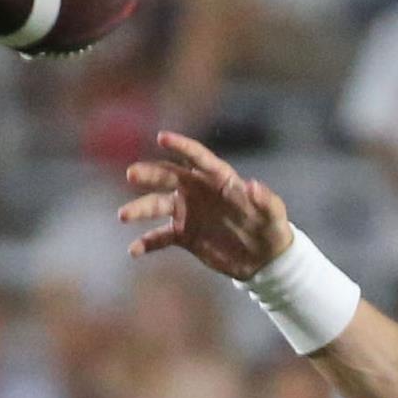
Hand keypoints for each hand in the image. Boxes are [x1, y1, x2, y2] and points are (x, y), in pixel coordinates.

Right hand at [121, 131, 295, 280]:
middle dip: (150, 174)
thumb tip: (252, 185)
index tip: (162, 137)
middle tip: (132, 174)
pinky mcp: (184, 235)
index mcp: (219, 179)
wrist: (264, 260)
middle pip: (169, 177)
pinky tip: (134, 251)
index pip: (197, 158)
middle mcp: (198, 191)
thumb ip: (265, 199)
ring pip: (157, 206)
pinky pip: (160, 237)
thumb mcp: (274, 215)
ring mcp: (188, 212)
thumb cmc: (272, 230)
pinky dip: (146, 243)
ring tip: (123, 215)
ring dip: (140, 209)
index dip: (181, 146)